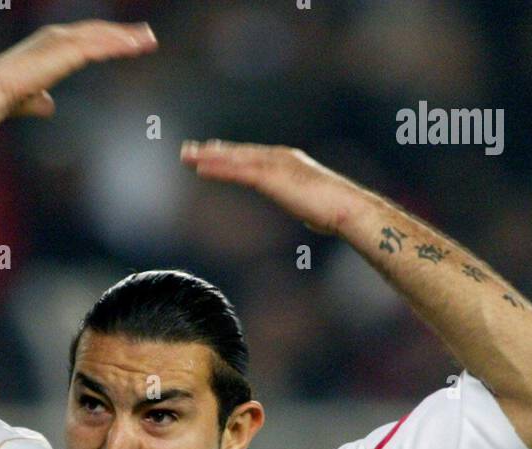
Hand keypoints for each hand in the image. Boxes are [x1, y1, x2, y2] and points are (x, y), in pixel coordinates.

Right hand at [0, 20, 157, 119]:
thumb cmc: (9, 96)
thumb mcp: (32, 97)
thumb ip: (42, 100)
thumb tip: (50, 107)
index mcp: (51, 43)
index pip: (86, 38)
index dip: (108, 39)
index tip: (129, 43)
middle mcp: (57, 36)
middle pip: (98, 31)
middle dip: (124, 33)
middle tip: (148, 36)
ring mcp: (62, 40)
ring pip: (101, 35)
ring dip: (126, 37)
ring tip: (149, 40)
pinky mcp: (66, 50)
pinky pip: (98, 45)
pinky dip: (117, 45)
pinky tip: (134, 48)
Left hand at [180, 140, 348, 234]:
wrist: (346, 208)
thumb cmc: (336, 212)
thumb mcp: (315, 206)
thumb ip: (306, 206)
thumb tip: (310, 215)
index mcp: (289, 162)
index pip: (253, 156)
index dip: (230, 154)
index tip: (211, 152)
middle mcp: (279, 158)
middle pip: (238, 153)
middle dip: (213, 152)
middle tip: (188, 150)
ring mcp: (274, 165)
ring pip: (234, 159)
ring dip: (208, 157)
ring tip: (186, 156)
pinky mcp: (270, 178)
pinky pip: (237, 172)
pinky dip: (218, 169)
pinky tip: (200, 169)